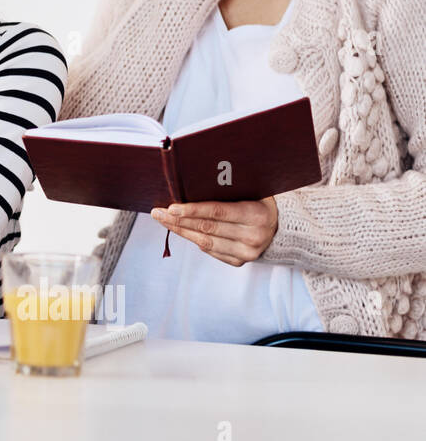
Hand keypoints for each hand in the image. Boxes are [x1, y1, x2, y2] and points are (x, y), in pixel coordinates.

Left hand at [151, 197, 278, 265]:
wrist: (284, 227)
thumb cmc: (260, 201)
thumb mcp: (253, 190)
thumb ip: (230, 187)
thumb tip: (193, 178)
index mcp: (257, 215)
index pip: (218, 212)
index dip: (193, 210)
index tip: (171, 207)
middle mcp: (253, 236)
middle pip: (207, 228)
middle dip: (178, 220)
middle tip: (158, 212)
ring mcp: (247, 252)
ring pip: (205, 242)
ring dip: (180, 231)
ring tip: (163, 220)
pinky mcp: (239, 262)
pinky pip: (210, 250)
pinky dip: (193, 239)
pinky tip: (180, 229)